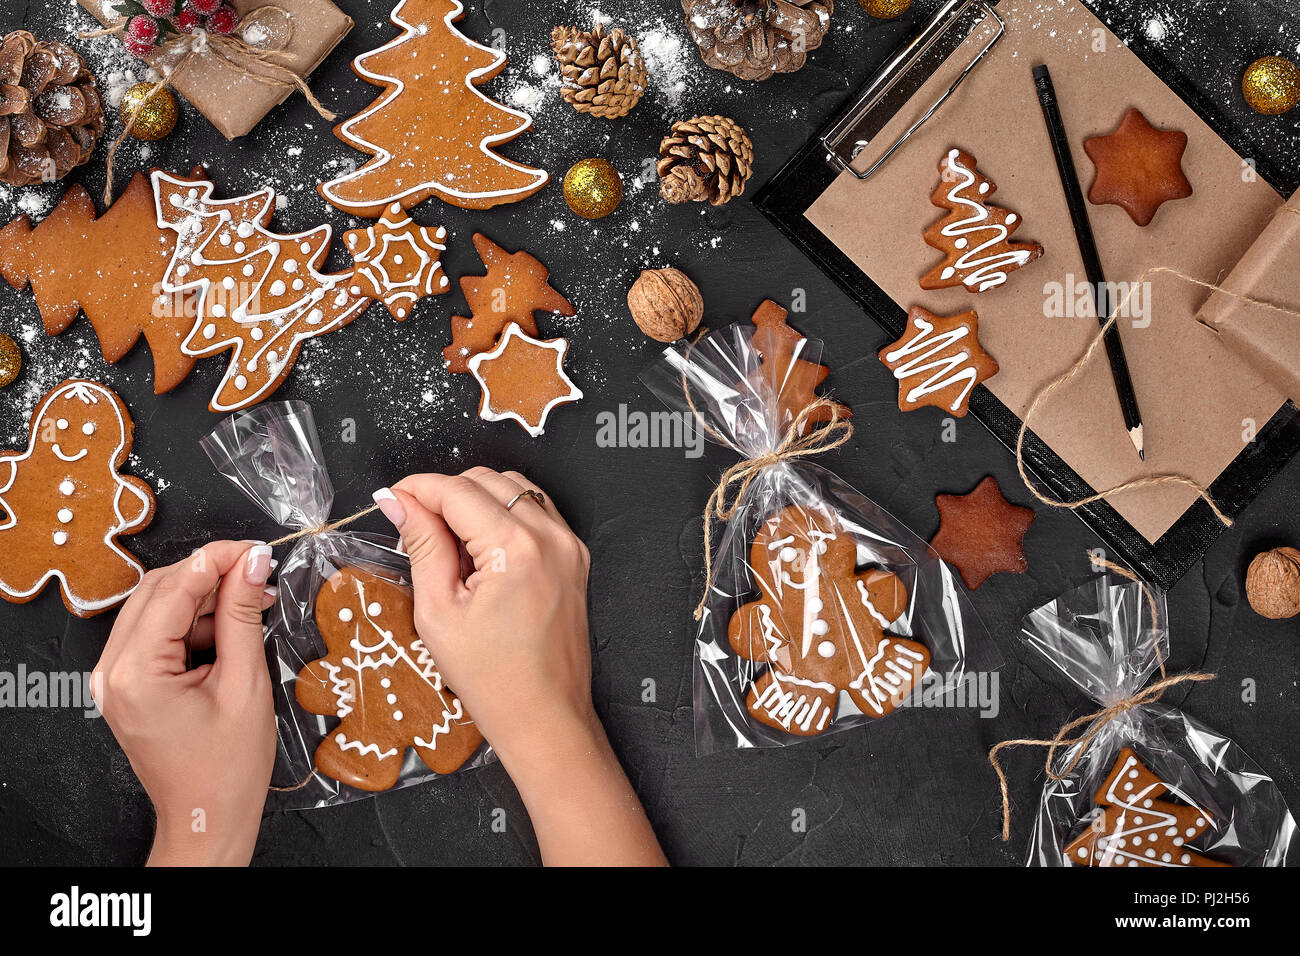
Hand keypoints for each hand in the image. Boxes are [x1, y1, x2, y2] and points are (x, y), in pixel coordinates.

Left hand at [93, 540, 277, 865]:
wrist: (208, 817)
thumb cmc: (228, 768)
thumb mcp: (245, 684)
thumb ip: (242, 616)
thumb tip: (251, 564)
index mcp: (137, 673)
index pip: (174, 588)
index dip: (218, 559)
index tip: (258, 550)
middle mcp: (113, 671)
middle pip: (158, 591)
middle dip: (210, 575)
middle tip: (259, 572)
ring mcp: (114, 679)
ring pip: (157, 608)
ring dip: (204, 599)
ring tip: (253, 604)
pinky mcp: (126, 685)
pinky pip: (156, 634)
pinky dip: (193, 623)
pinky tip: (231, 628)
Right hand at [374, 468, 664, 865]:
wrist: (544, 715)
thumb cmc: (493, 679)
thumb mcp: (438, 611)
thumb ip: (422, 545)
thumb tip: (400, 502)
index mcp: (516, 548)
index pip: (457, 490)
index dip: (417, 489)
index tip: (392, 499)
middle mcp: (550, 538)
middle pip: (486, 480)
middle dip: (444, 495)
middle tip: (415, 530)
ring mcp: (568, 545)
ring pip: (513, 489)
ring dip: (475, 500)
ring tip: (448, 544)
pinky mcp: (574, 557)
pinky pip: (535, 511)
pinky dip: (504, 514)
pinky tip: (481, 550)